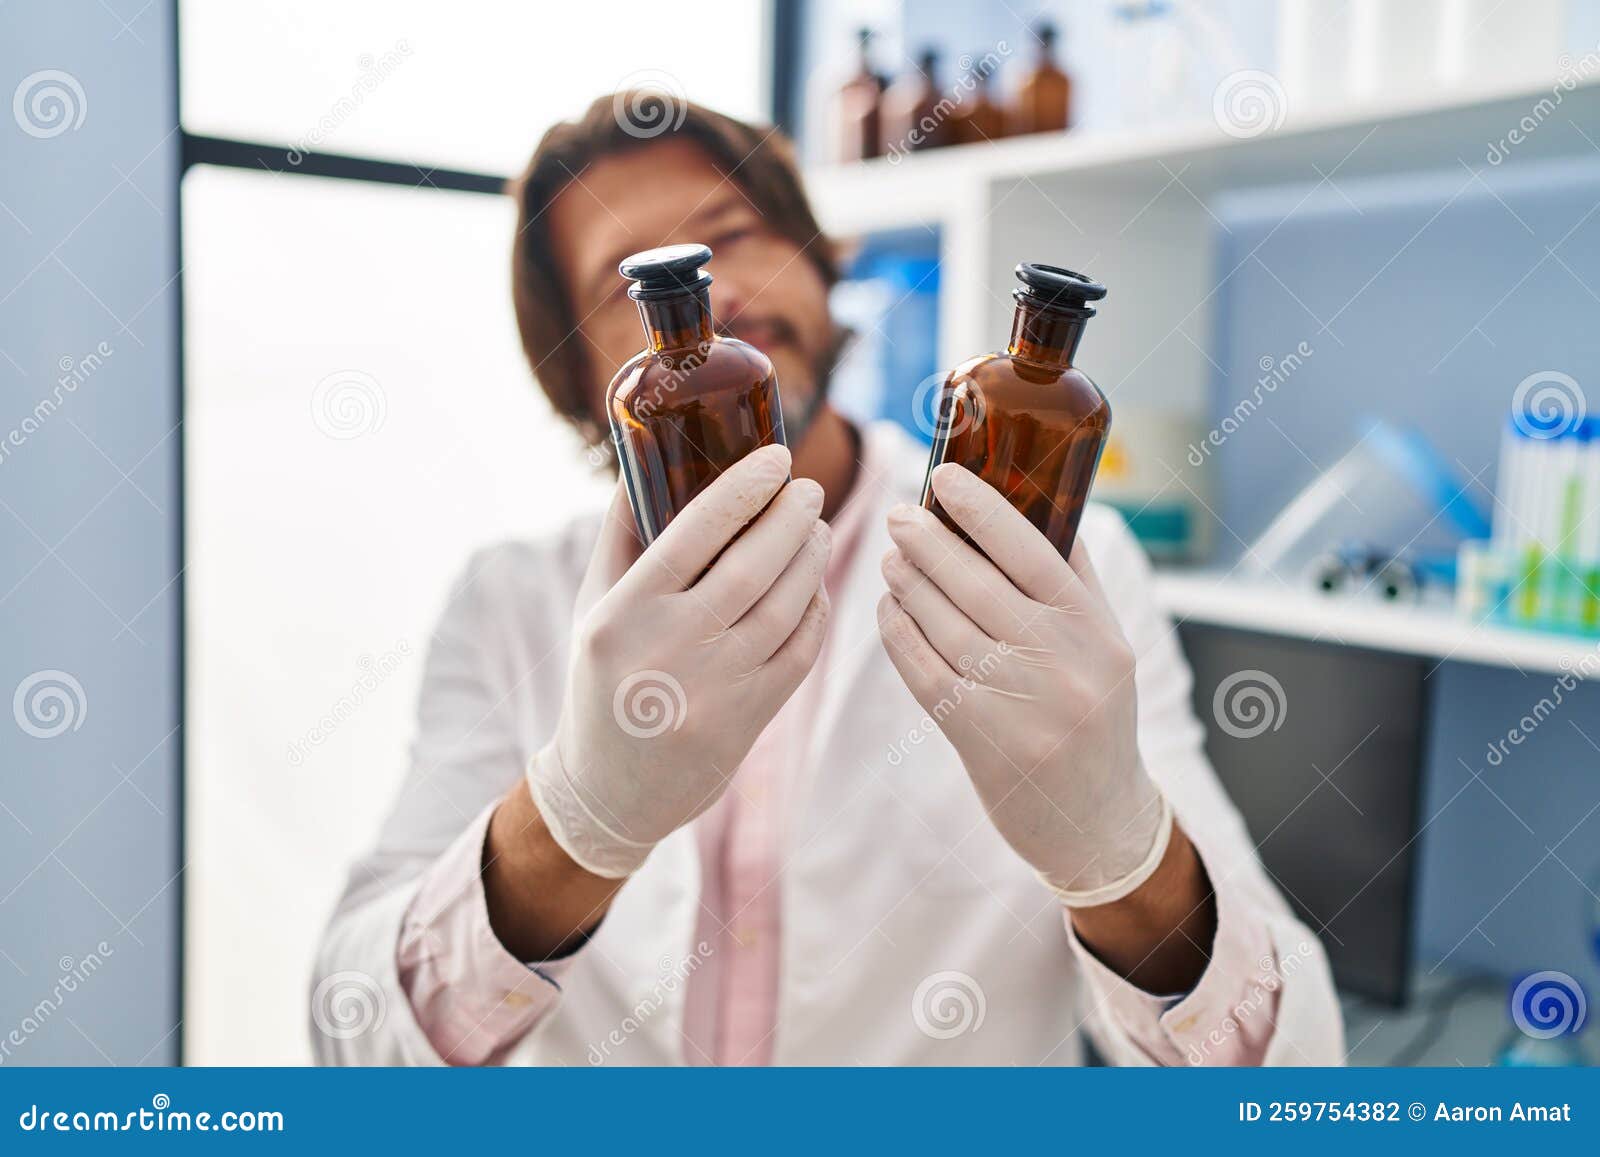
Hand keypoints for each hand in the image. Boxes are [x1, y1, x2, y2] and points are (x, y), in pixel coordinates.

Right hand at [527, 444, 830, 877]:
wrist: (611, 792)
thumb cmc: (600, 681)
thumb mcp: (592, 609)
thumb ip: (621, 536)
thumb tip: (647, 460)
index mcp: (622, 616)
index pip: (694, 533)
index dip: (743, 488)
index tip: (775, 458)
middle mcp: (669, 651)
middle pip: (751, 566)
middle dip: (791, 518)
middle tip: (808, 491)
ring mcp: (715, 690)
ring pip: (785, 606)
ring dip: (811, 559)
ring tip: (816, 530)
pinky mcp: (749, 720)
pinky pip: (800, 651)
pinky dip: (815, 611)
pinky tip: (814, 586)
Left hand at [877, 463, 1168, 904]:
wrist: (1097, 820)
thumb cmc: (1096, 714)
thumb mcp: (1106, 644)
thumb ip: (1073, 578)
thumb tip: (1039, 500)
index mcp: (1094, 629)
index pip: (1033, 552)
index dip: (983, 510)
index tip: (943, 478)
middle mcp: (1061, 663)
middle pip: (977, 585)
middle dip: (929, 545)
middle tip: (897, 517)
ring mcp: (1019, 703)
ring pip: (944, 626)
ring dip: (908, 587)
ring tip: (891, 561)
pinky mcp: (980, 738)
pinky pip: (924, 671)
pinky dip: (899, 636)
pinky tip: (889, 612)